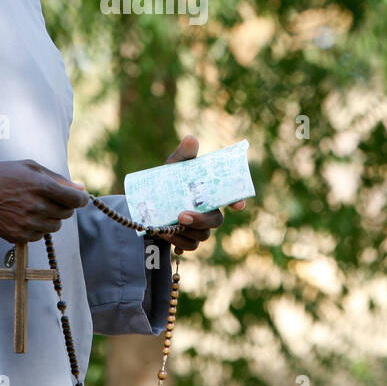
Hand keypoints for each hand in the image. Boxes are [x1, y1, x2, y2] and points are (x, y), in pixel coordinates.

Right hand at [0, 159, 89, 243]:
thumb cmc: (0, 174)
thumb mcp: (29, 167)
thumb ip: (57, 178)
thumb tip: (81, 188)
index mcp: (40, 186)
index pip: (75, 200)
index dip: (81, 199)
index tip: (79, 198)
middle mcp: (36, 207)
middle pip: (67, 214)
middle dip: (64, 206)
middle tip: (50, 198)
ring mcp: (26, 223)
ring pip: (55, 226)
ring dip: (51, 217)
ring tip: (35, 206)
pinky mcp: (17, 236)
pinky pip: (39, 235)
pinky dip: (37, 227)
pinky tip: (24, 215)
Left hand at [153, 135, 248, 252]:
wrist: (148, 204)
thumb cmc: (169, 181)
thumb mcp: (174, 166)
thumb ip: (184, 154)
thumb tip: (191, 139)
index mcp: (211, 193)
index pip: (231, 197)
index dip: (237, 200)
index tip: (238, 205)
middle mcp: (210, 212)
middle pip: (215, 221)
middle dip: (200, 220)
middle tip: (182, 215)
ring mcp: (200, 228)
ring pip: (202, 236)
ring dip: (185, 232)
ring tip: (167, 226)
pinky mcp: (187, 240)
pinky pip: (189, 246)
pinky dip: (178, 243)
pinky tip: (166, 236)